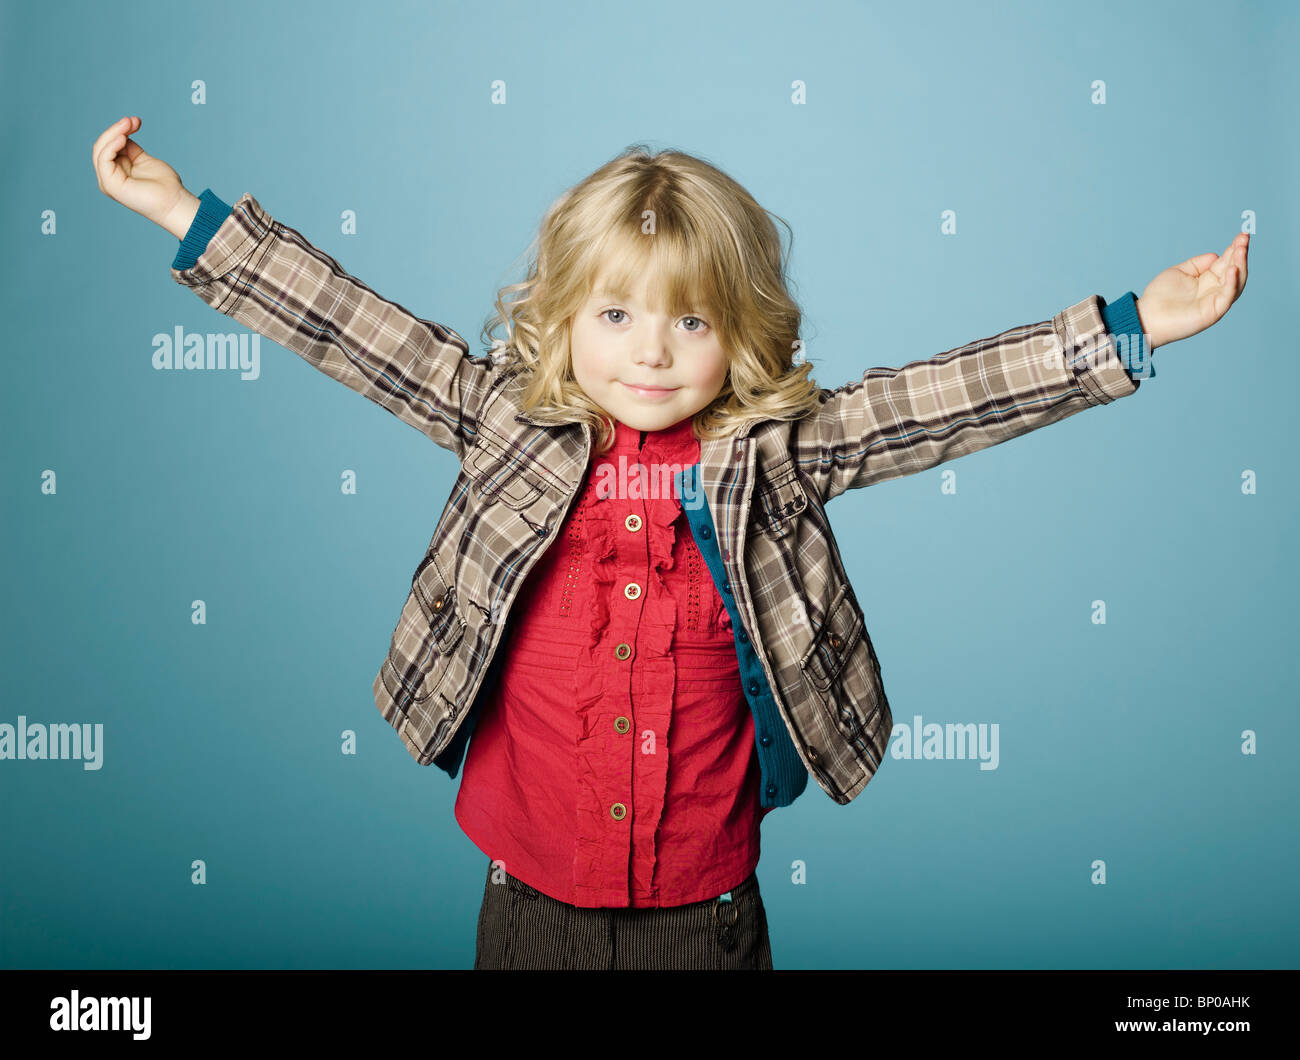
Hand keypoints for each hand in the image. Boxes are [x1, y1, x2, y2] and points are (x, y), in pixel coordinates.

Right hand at [92, 115, 197, 237]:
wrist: (175, 203)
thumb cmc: (165, 186)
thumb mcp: (144, 160)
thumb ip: (130, 149)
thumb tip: (123, 134)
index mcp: (116, 172)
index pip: (109, 146)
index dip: (120, 130)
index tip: (136, 121)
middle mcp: (109, 177)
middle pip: (102, 146)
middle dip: (117, 129)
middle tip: (133, 120)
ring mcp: (108, 182)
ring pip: (100, 150)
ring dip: (114, 133)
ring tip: (129, 125)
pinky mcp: (110, 185)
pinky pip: (104, 159)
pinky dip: (112, 145)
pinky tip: (123, 138)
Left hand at [1134, 233, 1249, 349]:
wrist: (1146, 316)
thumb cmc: (1160, 296)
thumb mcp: (1179, 272)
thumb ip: (1198, 263)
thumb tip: (1216, 255)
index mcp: (1208, 280)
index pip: (1226, 262)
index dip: (1234, 249)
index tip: (1242, 234)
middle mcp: (1215, 290)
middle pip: (1235, 270)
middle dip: (1240, 253)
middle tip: (1244, 238)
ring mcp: (1215, 301)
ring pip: (1236, 282)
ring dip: (1240, 265)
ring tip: (1241, 249)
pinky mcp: (1213, 312)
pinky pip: (1227, 296)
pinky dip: (1232, 283)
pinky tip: (1232, 269)